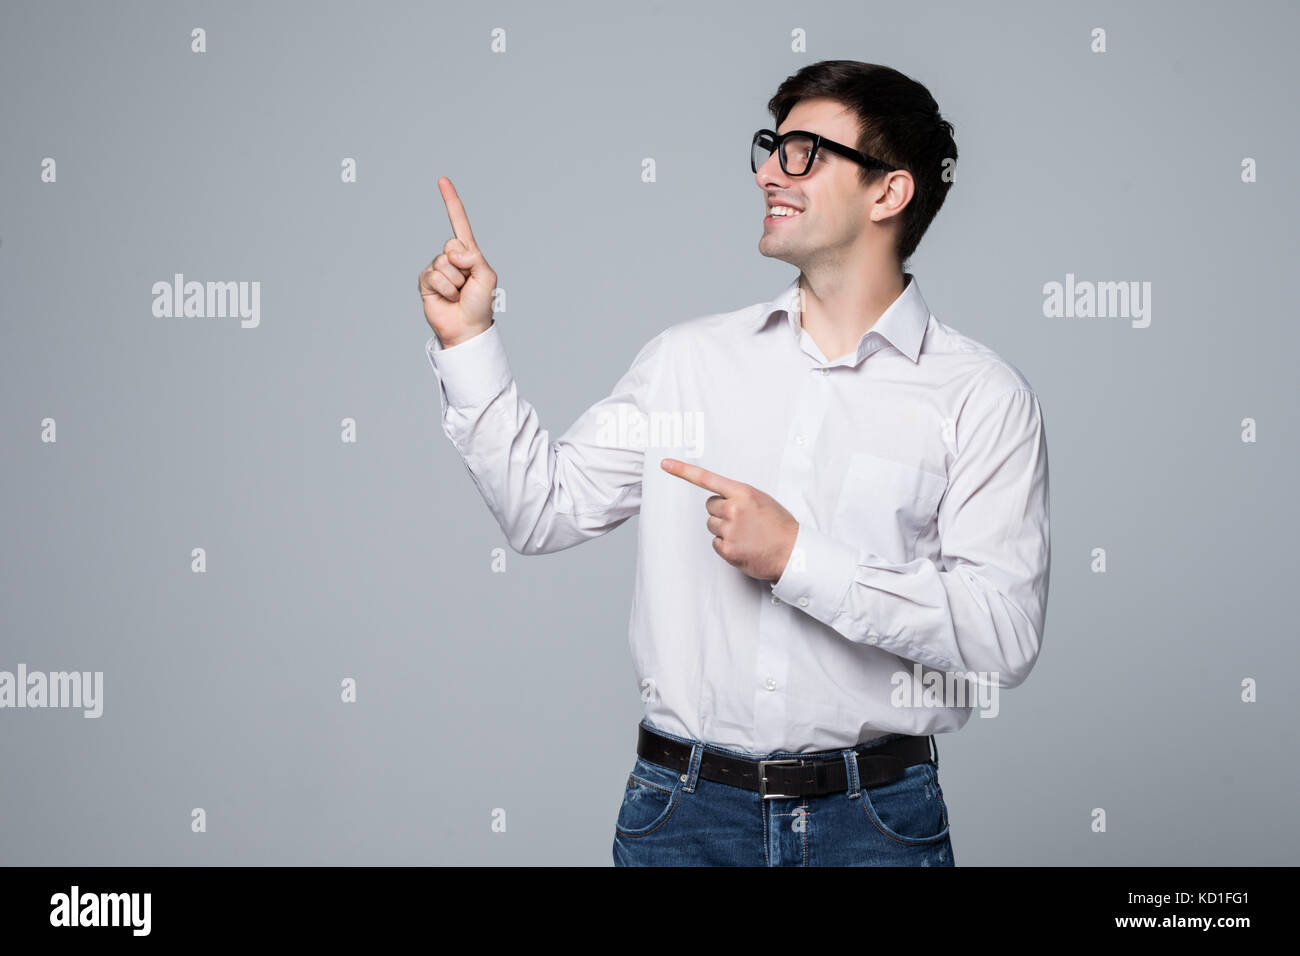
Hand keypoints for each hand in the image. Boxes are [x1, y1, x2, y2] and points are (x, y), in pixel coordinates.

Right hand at [419, 177, 497, 346]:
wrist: (467, 328)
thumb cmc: (481, 303)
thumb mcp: (486, 276)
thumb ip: (473, 258)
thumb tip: (451, 252)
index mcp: (468, 252)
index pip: (458, 222)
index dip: (451, 201)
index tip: (442, 180)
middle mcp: (451, 257)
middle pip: (451, 245)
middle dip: (462, 266)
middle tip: (467, 283)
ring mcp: (437, 269)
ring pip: (443, 264)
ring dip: (455, 282)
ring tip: (459, 294)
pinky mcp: (426, 282)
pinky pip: (433, 276)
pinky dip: (444, 289)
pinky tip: (447, 298)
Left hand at [661, 458, 798, 582]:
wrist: (793, 552)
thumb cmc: (779, 526)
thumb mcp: (761, 500)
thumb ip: (740, 497)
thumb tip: (722, 499)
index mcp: (743, 493)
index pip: (707, 479)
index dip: (683, 471)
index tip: (665, 464)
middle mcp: (734, 509)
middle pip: (709, 506)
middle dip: (721, 512)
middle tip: (742, 520)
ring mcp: (730, 530)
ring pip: (711, 525)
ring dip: (724, 529)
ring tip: (746, 534)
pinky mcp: (727, 549)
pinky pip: (715, 543)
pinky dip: (726, 545)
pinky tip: (743, 545)